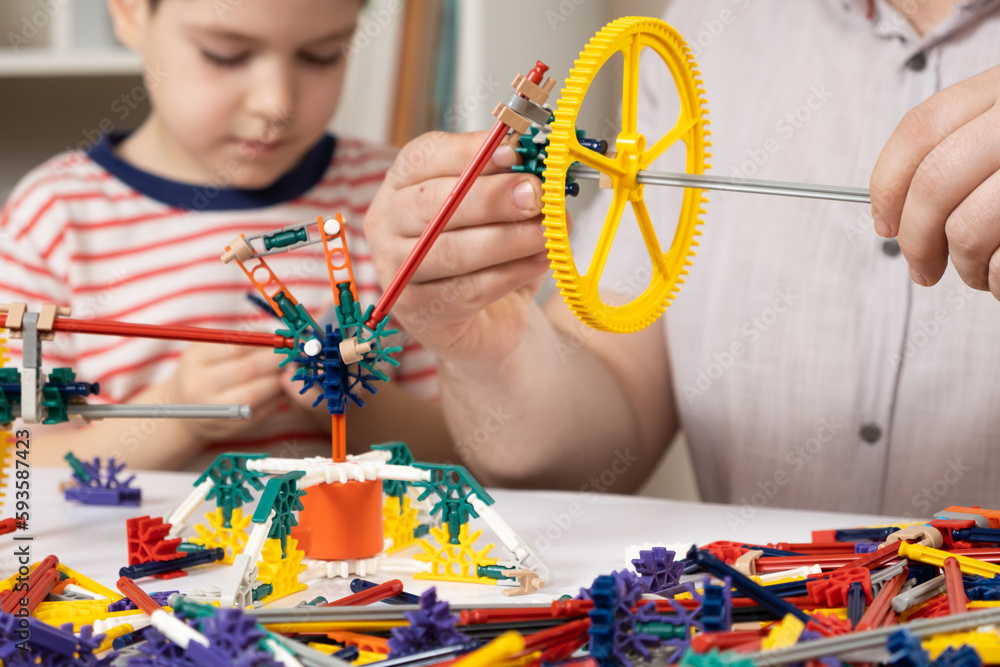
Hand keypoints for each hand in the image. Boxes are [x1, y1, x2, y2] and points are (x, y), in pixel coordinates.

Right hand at [164, 342, 285, 440]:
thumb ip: (239, 339)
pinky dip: (277, 399)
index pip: (235, 347)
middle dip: (276, 361)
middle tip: (293, 355)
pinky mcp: (230, 428)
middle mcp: (200, 387)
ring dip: (279, 381)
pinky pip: (260, 412)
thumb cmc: (204, 370)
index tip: (282, 340)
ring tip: (289, 371)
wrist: (183, 409)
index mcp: (195, 360)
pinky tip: (283, 389)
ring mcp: (214, 411)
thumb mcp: (209, 348)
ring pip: (256, 394)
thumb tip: (276, 336)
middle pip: (248, 370)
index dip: (265, 342)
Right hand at [364, 131, 549, 366]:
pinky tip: (540, 262)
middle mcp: (387, 222)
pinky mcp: (417, 311)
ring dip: (508, 240)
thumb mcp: (497, 209)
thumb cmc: (485, 251)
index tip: (517, 153)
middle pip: (434, 203)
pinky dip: (511, 274)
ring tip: (547, 233)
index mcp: (402, 182)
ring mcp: (396, 269)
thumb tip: (536, 170)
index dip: (472, 153)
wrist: (482, 318)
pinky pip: (467, 290)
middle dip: (492, 197)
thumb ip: (508, 184)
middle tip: (536, 195)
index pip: (427, 157)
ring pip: (452, 250)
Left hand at [870, 65, 999, 298]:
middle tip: (921, 271)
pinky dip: (999, 283)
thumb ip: (962, 154)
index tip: (883, 225)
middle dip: (916, 240)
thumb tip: (892, 218)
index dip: (888, 184)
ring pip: (969, 229)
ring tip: (979, 275)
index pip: (922, 129)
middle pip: (935, 182)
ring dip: (966, 267)